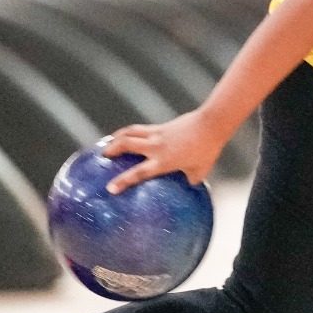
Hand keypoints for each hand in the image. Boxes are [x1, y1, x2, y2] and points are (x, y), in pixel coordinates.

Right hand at [102, 113, 226, 193]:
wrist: (211, 124)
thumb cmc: (208, 150)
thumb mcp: (200, 171)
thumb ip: (190, 180)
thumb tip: (188, 188)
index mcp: (164, 161)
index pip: (139, 173)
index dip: (123, 181)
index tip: (110, 189)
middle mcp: (156, 147)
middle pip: (126, 145)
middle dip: (111, 150)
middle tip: (101, 157)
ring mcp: (156, 134)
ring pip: (129, 133)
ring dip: (116, 137)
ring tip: (107, 143)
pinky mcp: (159, 126)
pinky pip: (139, 129)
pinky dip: (129, 132)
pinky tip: (126, 136)